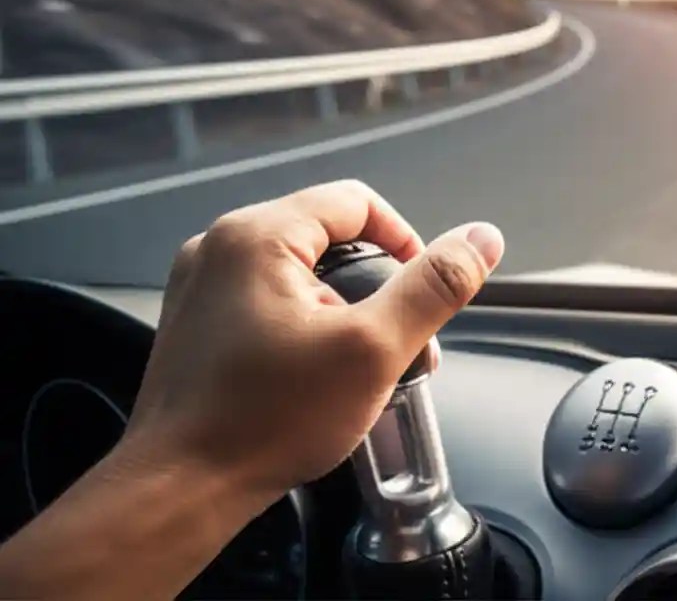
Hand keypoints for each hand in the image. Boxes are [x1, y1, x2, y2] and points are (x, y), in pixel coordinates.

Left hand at [124, 180, 504, 497]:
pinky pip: (269, 305)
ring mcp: (201, 288)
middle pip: (329, 239)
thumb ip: (433, 287)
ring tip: (361, 372)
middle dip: (376, 288)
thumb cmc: (268, 421)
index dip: (406, 243)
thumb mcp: (373, 350)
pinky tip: (317, 381)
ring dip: (344, 314)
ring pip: (301, 276)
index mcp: (256, 235)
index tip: (422, 297)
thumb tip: (481, 238)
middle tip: (397, 346)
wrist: (180, 490)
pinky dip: (306, 331)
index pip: (356, 203)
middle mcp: (219, 248)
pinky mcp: (197, 326)